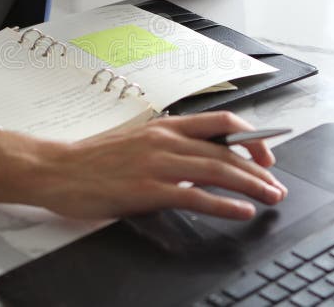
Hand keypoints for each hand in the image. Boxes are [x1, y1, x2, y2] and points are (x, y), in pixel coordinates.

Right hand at [0, 111, 287, 219]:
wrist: (57, 169)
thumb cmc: (93, 158)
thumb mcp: (136, 140)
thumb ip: (169, 147)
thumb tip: (198, 161)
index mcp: (165, 125)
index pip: (221, 122)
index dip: (250, 137)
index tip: (265, 154)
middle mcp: (166, 139)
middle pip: (227, 150)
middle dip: (258, 169)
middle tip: (276, 186)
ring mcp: (157, 162)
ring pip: (218, 169)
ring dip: (251, 185)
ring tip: (270, 198)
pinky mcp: (148, 189)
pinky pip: (196, 195)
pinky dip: (224, 204)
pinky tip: (241, 211)